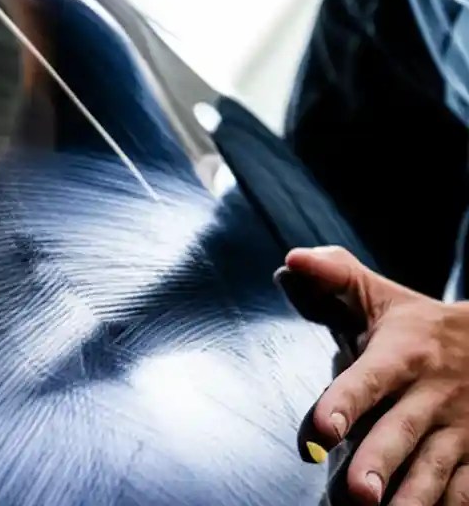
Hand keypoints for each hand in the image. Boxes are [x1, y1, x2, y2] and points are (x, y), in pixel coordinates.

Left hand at [285, 246, 468, 504]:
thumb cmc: (420, 325)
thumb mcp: (379, 295)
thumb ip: (333, 278)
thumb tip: (291, 261)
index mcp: (402, 356)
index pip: (369, 379)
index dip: (345, 403)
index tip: (322, 430)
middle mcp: (432, 395)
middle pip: (404, 432)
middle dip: (380, 462)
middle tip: (357, 494)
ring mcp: (459, 430)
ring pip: (437, 468)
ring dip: (415, 496)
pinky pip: (466, 488)